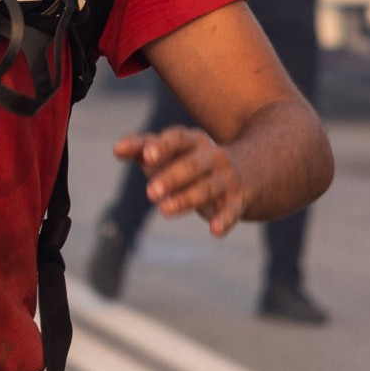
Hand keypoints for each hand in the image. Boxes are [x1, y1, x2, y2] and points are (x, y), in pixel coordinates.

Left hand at [113, 125, 249, 235]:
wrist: (252, 169)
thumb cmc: (193, 160)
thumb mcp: (171, 152)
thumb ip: (142, 148)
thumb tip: (117, 149)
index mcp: (193, 141)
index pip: (178, 139)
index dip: (162, 147)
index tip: (145, 156)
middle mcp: (212, 157)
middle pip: (194, 165)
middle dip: (172, 177)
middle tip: (150, 192)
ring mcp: (226, 179)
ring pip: (208, 188)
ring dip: (187, 199)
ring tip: (164, 210)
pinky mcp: (238, 201)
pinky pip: (232, 210)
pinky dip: (225, 220)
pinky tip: (215, 231)